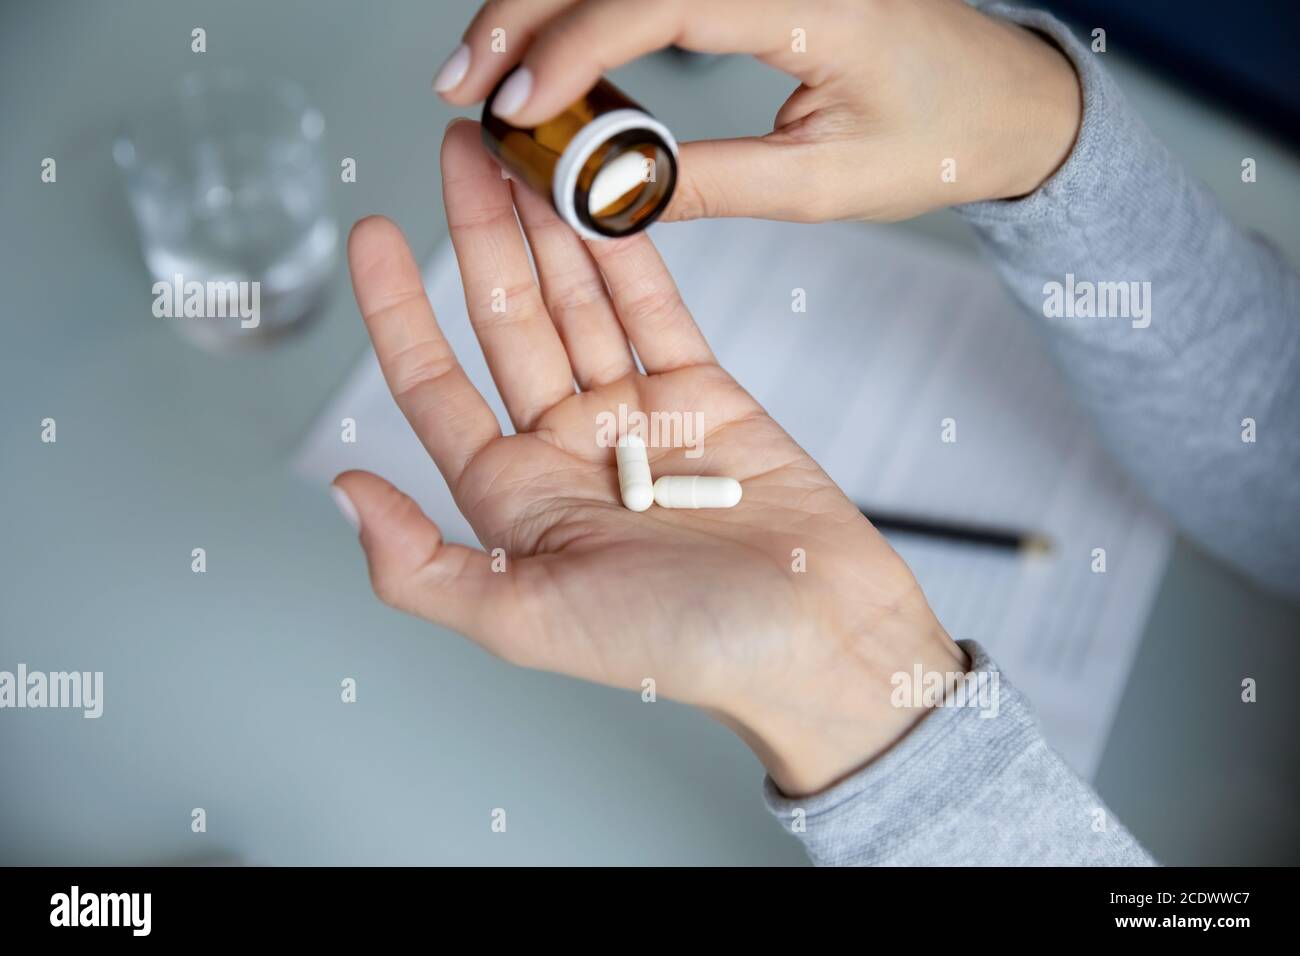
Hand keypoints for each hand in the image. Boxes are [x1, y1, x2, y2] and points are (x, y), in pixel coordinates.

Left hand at [335, 121, 966, 795]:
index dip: (397, 311)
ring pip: (581, 303)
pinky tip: (603, 202)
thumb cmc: (681, 647)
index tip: (371, 234)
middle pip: (508, 323)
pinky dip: (630, 257)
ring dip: (552, 228)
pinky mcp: (705, 397)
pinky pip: (655, 312)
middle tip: (464, 149)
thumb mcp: (527, 621)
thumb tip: (342, 494)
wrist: (819, 642)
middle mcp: (569, 450)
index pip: (436, 388)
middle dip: (480, 235)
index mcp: (516, 499)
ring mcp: (637, 418)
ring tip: (529, 151)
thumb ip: (423, 567)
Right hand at [432, 0, 1081, 221]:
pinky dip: (587, 9)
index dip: (569, 49)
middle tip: (463, 82)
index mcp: (812, 2)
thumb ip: (708, 182)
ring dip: (543, 7)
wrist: (1002, 98)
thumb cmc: (937, 135)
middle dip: (524, 14)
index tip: (511, 106)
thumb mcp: (821, 182)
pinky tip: (551, 51)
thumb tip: (606, 196)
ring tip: (488, 70)